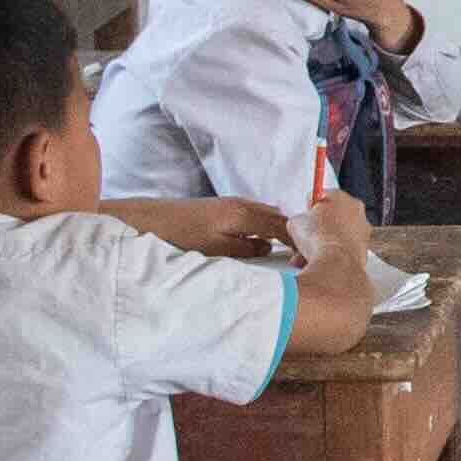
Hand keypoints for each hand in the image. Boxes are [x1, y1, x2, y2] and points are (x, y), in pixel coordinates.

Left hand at [119, 196, 297, 263]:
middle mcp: (243, 204)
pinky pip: (255, 214)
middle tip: (299, 255)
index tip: (306, 257)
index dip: (297, 241)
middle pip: (278, 216)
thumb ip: (246, 250)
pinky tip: (259, 240)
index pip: (282, 226)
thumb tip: (267, 249)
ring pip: (267, 214)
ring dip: (278, 229)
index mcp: (244, 215)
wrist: (153, 220)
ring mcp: (233, 203)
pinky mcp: (224, 207)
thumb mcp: (216, 250)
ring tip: (284, 249)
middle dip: (292, 233)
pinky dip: (264, 225)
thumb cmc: (182, 236)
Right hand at [300, 190, 376, 281]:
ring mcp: (362, 228)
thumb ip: (299, 219)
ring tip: (305, 255)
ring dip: (321, 243)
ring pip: (336, 234)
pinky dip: (332, 254)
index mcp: (339, 195)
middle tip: (303, 238)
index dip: (309, 208)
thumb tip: (299, 224)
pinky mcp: (364, 246)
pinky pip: (343, 248)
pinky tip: (319, 261)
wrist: (336, 263)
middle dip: (316, 228)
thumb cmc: (318, 238)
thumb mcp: (295, 222)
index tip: (304, 217)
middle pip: (330, 216)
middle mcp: (355, 209)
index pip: (320, 196)